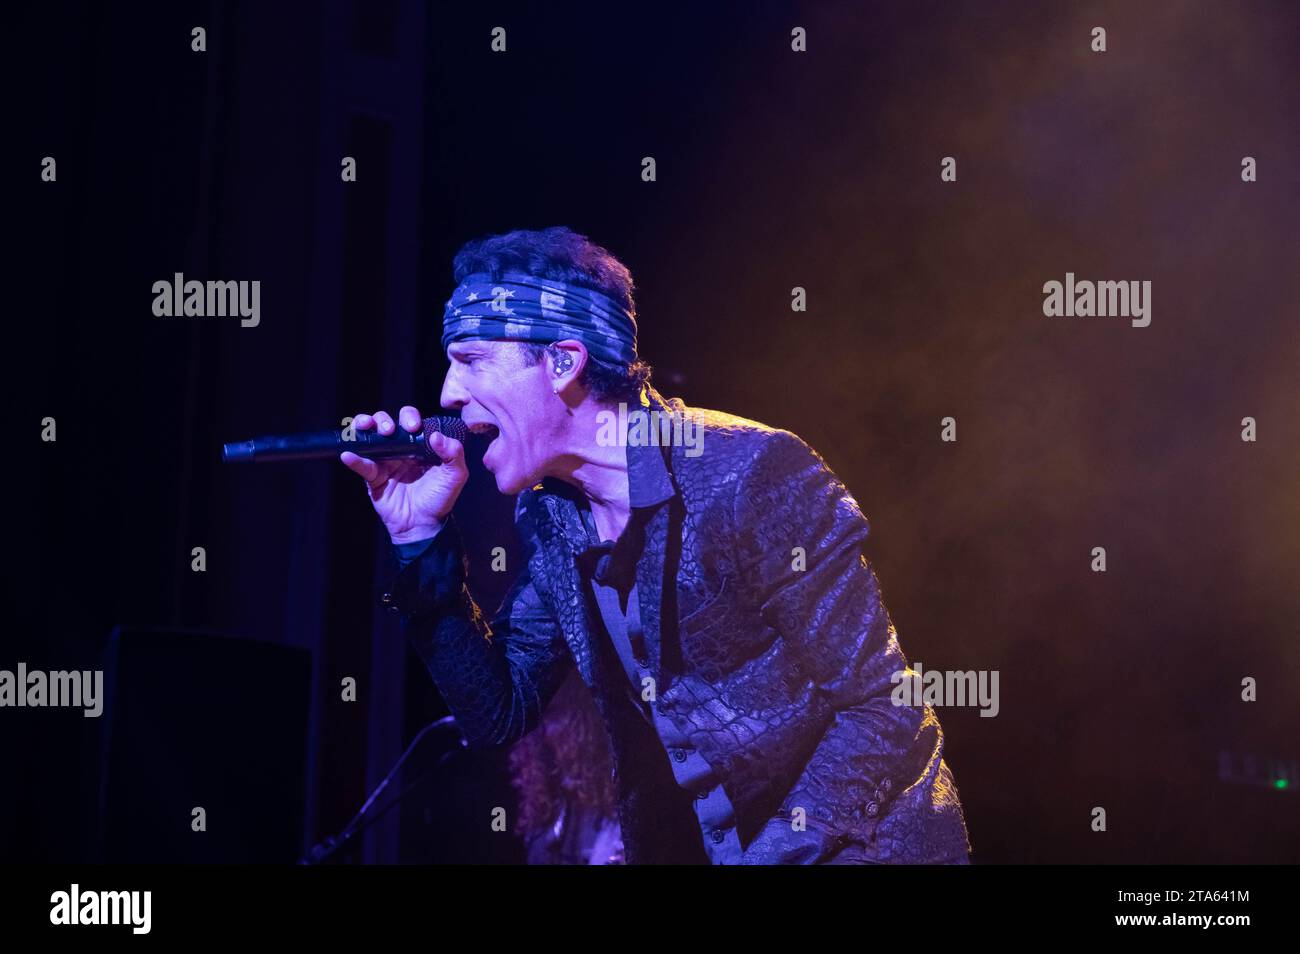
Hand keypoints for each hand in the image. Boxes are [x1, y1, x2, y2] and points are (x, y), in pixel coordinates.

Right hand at [339, 405, 467, 543]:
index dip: (410, 418)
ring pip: (370, 437)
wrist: (423, 524)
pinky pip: (362, 466)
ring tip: (366, 427)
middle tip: (390, 430)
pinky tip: (349, 454)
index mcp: (420, 445)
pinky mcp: (373, 477)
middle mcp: (401, 450)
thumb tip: (437, 435)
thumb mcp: (455, 476)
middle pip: (386, 423)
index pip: (411, 421)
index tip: (414, 428)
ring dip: (365, 427)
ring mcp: (385, 462)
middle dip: (384, 419)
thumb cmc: (440, 499)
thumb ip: (454, 454)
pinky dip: (354, 459)